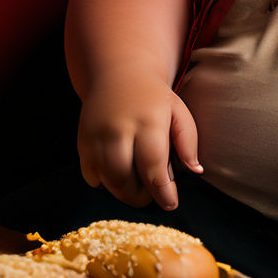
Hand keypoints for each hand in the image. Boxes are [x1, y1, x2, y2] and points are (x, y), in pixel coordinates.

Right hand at [76, 65, 201, 208]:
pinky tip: (118, 171)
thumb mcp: (178, 112)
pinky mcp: (82, 141)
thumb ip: (188, 141)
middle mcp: (118, 129)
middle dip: (140, 196)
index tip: (171, 204)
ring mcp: (96, 136)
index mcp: (148, 122)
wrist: (119, 73)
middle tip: (151, 192)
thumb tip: (196, 171)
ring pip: (106, 180)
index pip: (153, 167)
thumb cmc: (154, 98)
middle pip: (124, 179)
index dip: (162, 192)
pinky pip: (91, 176)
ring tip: (137, 184)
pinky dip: (104, 182)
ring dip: (123, 192)